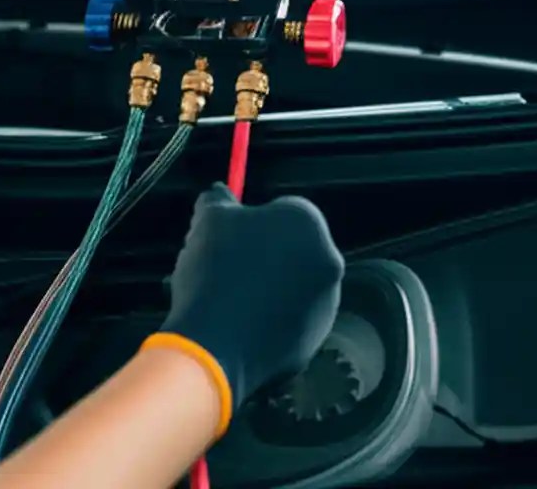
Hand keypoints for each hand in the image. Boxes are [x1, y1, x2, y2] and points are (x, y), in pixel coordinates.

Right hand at [157, 183, 343, 410]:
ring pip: (293, 285)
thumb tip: (220, 192)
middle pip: (292, 248)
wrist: (215, 344)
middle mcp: (328, 261)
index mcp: (308, 224)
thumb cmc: (215, 270)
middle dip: (263, 253)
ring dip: (269, 286)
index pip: (282, 209)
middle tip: (226, 265)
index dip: (252, 221)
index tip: (229, 235)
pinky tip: (240, 322)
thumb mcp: (208, 218)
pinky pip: (290, 320)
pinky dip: (270, 319)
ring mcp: (326, 305)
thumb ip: (219, 198)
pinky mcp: (314, 340)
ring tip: (230, 297)